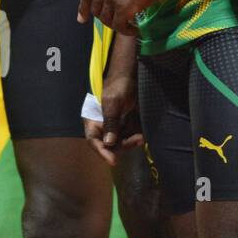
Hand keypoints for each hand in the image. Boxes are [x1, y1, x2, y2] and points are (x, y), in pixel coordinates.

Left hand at [76, 0, 170, 34]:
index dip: (83, 8)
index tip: (82, 19)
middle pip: (96, 9)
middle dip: (104, 17)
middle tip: (114, 21)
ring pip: (107, 19)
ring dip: (116, 25)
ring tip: (127, 25)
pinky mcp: (123, 7)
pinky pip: (119, 25)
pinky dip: (126, 30)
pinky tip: (134, 29)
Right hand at [85, 41, 142, 165]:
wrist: (132, 75)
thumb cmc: (118, 86)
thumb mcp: (113, 103)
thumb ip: (110, 122)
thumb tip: (108, 143)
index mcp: (93, 121)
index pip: (94, 140)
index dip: (102, 152)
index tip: (113, 161)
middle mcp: (103, 126)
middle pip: (110, 145)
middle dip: (122, 145)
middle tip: (136, 140)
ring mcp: (116, 126)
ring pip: (122, 142)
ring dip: (131, 142)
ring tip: (141, 137)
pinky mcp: (127, 125)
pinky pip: (130, 136)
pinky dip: (136, 137)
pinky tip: (143, 135)